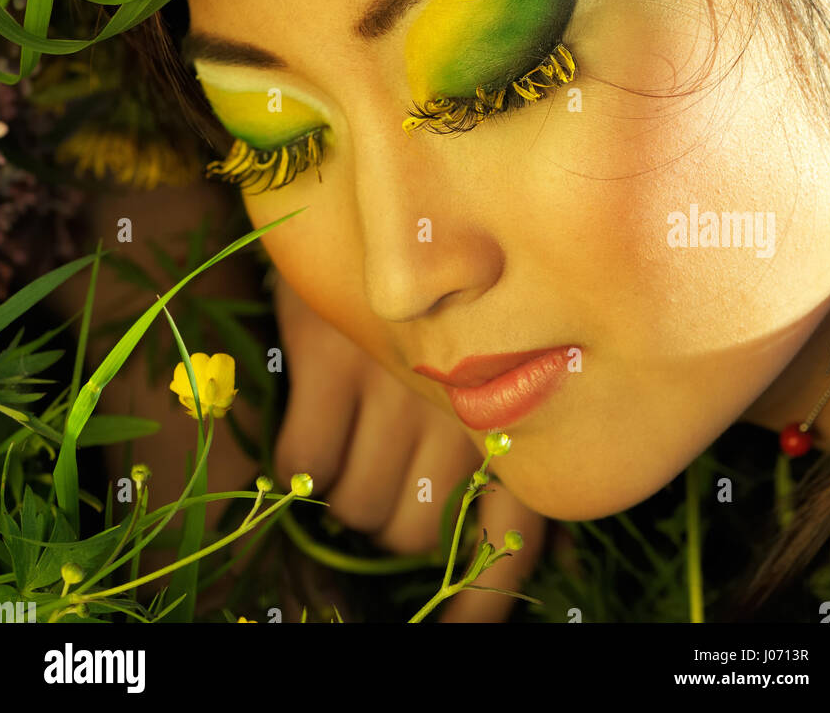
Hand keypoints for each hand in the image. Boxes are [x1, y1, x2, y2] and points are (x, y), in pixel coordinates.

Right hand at [272, 274, 546, 621]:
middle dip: (392, 522)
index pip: (511, 531)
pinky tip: (312, 424)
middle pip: (416, 532)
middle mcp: (460, 398)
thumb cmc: (439, 290)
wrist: (368, 195)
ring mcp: (394, 375)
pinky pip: (306, 460)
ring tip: (348, 450)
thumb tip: (530, 534)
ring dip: (345, 494)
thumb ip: (503, 433)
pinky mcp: (332, 352)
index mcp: (507, 405)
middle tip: (383, 482)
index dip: (484, 599)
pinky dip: (299, 462)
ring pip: (360, 503)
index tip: (457, 633)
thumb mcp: (481, 356)